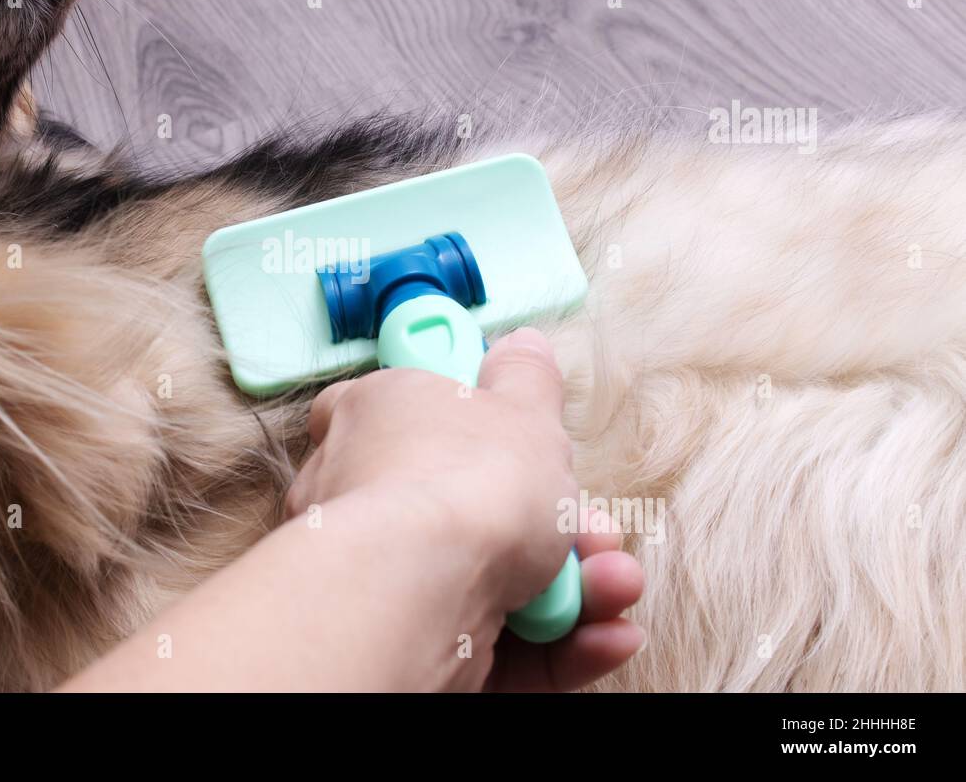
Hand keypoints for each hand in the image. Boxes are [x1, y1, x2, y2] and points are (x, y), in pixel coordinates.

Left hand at [287, 328, 643, 690]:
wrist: (418, 590)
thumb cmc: (463, 479)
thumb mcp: (522, 410)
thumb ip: (528, 380)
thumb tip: (523, 344)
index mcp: (379, 418)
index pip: (408, 409)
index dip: (477, 424)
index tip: (532, 439)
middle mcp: (371, 495)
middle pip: (477, 505)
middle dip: (561, 524)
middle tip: (597, 533)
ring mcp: (390, 574)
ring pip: (497, 578)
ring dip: (576, 586)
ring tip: (615, 587)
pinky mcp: (417, 641)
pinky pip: (500, 643)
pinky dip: (560, 644)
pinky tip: (609, 635)